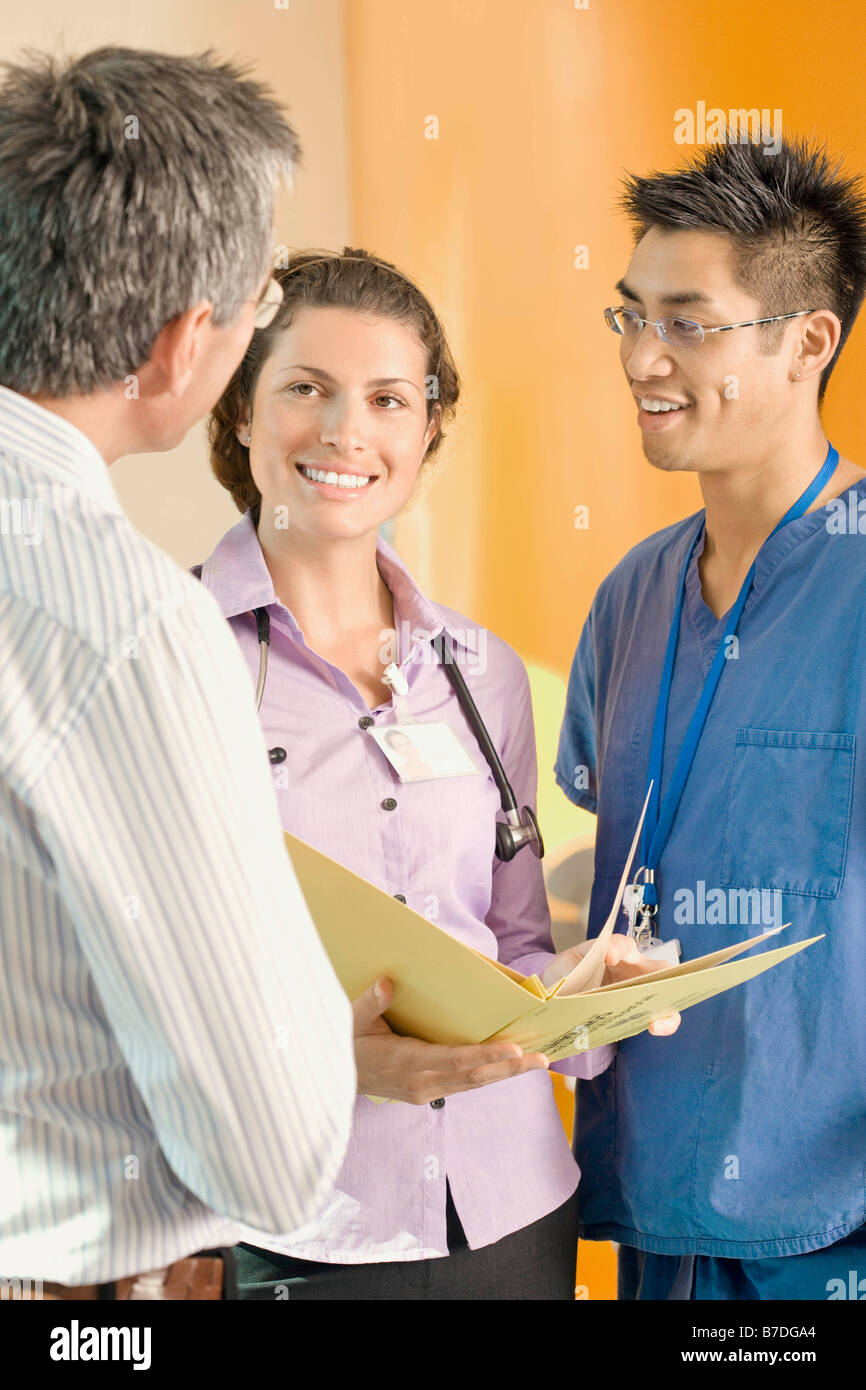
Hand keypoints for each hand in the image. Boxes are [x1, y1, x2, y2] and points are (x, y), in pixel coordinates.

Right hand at [352, 976, 550, 1103]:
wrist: (334, 1080)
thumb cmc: (345, 1045)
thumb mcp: (351, 1021)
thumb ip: (370, 1003)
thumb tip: (388, 982)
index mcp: (405, 1063)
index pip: (454, 1060)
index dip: (486, 1055)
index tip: (515, 1049)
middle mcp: (421, 1082)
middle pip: (474, 1077)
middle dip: (510, 1068)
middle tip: (543, 1059)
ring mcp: (425, 1091)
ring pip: (473, 1083)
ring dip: (505, 1072)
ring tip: (536, 1061)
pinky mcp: (427, 1092)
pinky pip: (463, 1084)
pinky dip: (488, 1073)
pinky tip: (508, 1065)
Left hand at [542, 934, 680, 1036]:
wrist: (568, 995)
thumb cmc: (570, 973)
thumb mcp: (562, 967)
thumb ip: (566, 968)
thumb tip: (571, 976)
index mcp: (612, 951)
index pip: (620, 944)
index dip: (617, 948)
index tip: (609, 956)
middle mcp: (633, 967)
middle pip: (658, 966)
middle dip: (664, 975)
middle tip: (655, 986)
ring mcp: (641, 989)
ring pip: (667, 993)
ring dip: (667, 1006)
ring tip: (657, 1022)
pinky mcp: (642, 1009)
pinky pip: (662, 1014)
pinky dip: (664, 1021)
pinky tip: (654, 1027)